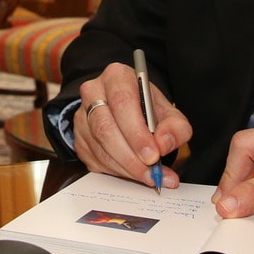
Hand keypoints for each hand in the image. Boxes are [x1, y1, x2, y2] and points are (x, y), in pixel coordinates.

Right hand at [72, 61, 190, 188]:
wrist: (128, 112)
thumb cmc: (147, 110)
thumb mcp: (169, 113)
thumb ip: (175, 127)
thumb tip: (163, 143)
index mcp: (117, 77)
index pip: (122, 102)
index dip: (137, 133)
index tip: (153, 155)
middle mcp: (93, 92)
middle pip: (105, 127)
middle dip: (131, 156)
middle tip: (152, 172)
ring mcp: (82, 115)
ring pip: (99, 146)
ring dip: (126, 167)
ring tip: (148, 176)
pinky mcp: (78, 137)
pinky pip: (94, 160)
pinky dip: (116, 171)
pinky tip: (133, 173)